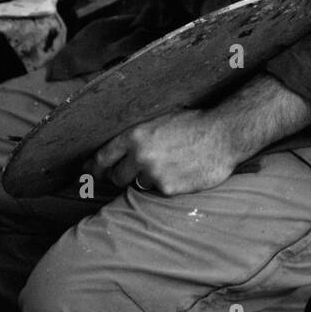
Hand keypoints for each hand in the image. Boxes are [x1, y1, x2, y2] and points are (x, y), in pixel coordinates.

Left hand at [85, 109, 236, 196]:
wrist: (222, 134)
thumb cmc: (193, 123)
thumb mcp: (160, 120)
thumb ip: (138, 135)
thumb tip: (117, 147)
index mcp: (135, 135)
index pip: (102, 157)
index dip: (93, 168)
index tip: (88, 174)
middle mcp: (140, 156)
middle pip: (116, 176)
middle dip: (122, 175)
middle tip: (136, 169)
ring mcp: (154, 174)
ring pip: (138, 184)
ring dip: (147, 179)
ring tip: (168, 165)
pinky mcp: (168, 189)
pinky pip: (158, 191)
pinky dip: (166, 185)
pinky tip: (180, 172)